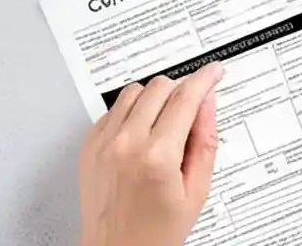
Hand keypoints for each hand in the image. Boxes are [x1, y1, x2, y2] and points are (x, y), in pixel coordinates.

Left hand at [78, 63, 224, 245]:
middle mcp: (126, 145)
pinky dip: (132, 112)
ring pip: (134, 92)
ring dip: (155, 98)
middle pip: (160, 87)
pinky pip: (113, 110)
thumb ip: (205, 140)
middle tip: (192, 106)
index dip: (204, 79)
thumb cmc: (156, 231)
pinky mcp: (89, 147)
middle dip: (181, 90)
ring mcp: (103, 144)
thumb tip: (207, 103)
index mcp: (158, 156)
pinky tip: (143, 133)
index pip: (186, 98)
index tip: (213, 72)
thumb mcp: (197, 189)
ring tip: (166, 122)